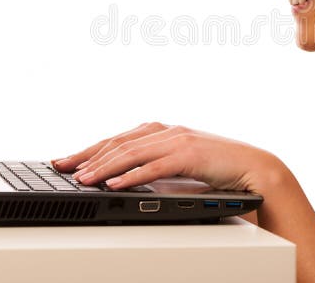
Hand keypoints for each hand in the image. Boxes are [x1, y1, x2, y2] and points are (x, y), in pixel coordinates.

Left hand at [51, 122, 281, 192]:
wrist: (252, 167)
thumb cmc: (216, 168)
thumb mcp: (180, 163)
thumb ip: (156, 163)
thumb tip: (123, 177)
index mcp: (162, 131)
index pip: (117, 139)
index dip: (89, 149)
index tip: (66, 161)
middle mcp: (166, 131)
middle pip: (118, 142)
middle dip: (87, 155)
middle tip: (62, 168)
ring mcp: (178, 140)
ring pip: (132, 153)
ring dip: (103, 167)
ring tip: (83, 179)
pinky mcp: (189, 154)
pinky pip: (154, 166)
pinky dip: (131, 175)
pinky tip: (115, 184)